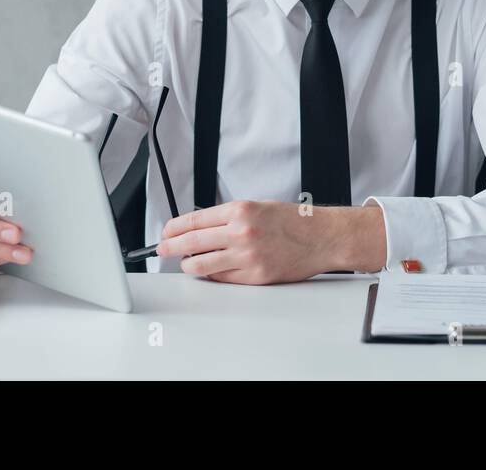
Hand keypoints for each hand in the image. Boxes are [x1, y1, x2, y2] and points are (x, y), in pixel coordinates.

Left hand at [156, 200, 349, 284]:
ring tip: (188, 264)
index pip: (194, 220)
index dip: (173, 228)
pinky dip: (213, 276)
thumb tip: (199, 229)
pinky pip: (222, 279)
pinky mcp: (255, 276)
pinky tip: (212, 271)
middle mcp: (241, 232)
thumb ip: (228, 217)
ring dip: (190, 266)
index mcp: (240, 211)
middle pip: (191, 243)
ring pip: (202, 266)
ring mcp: (247, 256)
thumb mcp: (257, 207)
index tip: (166, 233)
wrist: (322, 237)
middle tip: (163, 250)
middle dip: (171, 248)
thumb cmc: (293, 221)